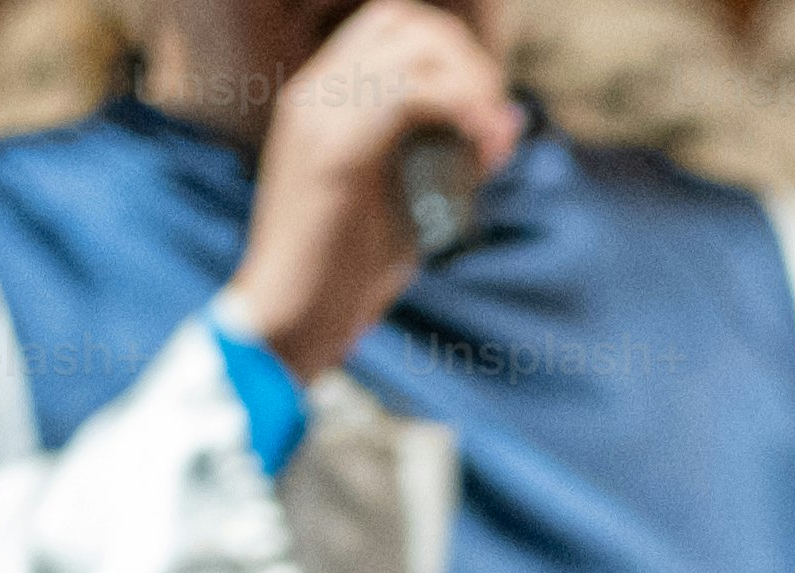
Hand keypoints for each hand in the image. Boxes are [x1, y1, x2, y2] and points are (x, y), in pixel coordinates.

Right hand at [215, 0, 522, 384]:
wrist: (287, 320)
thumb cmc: (345, 273)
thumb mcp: (410, 204)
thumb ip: (455, 160)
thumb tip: (508, 119)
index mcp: (321, 97)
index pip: (390, 25)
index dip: (449, 50)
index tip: (480, 105)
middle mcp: (315, 92)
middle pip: (404, 20)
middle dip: (463, 56)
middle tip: (488, 117)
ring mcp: (319, 114)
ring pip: (411, 47)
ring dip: (465, 80)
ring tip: (484, 134)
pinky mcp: (334, 150)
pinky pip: (409, 94)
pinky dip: (456, 108)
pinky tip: (477, 146)